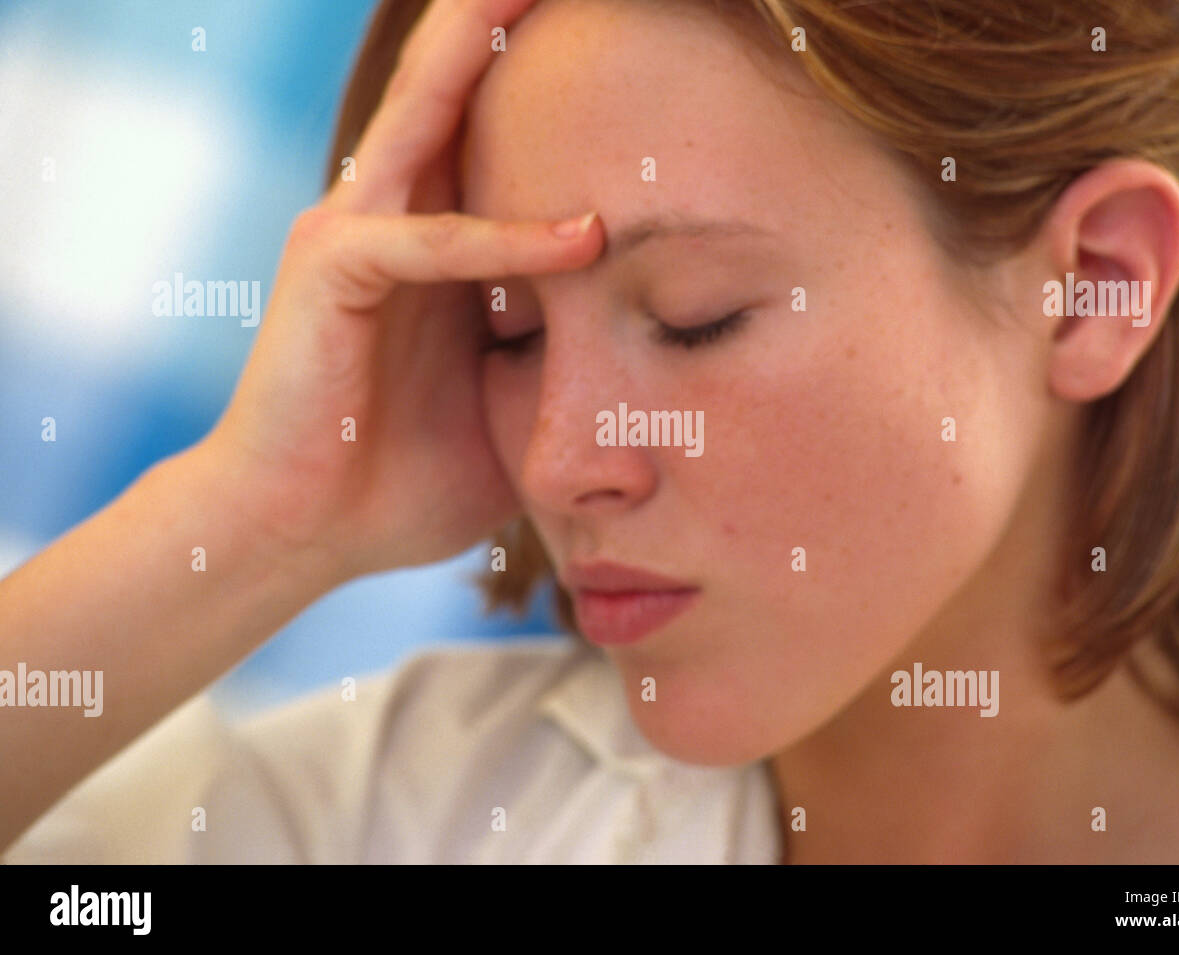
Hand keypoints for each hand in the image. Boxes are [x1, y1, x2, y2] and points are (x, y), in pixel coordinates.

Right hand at [202, 0, 602, 581]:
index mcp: (437, 238)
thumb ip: (567, 369)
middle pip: (456, 87)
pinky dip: (503, 241)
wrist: (304, 533)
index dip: (548, 81)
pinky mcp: (332, 270)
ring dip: (485, 48)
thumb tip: (656, 368)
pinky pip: (428, 243)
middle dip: (504, 18)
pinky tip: (580, 238)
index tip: (625, 47)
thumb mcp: (512, 412)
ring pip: (427, 114)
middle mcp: (392, 211)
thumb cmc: (403, 479)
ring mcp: (356, 230)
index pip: (496, 130)